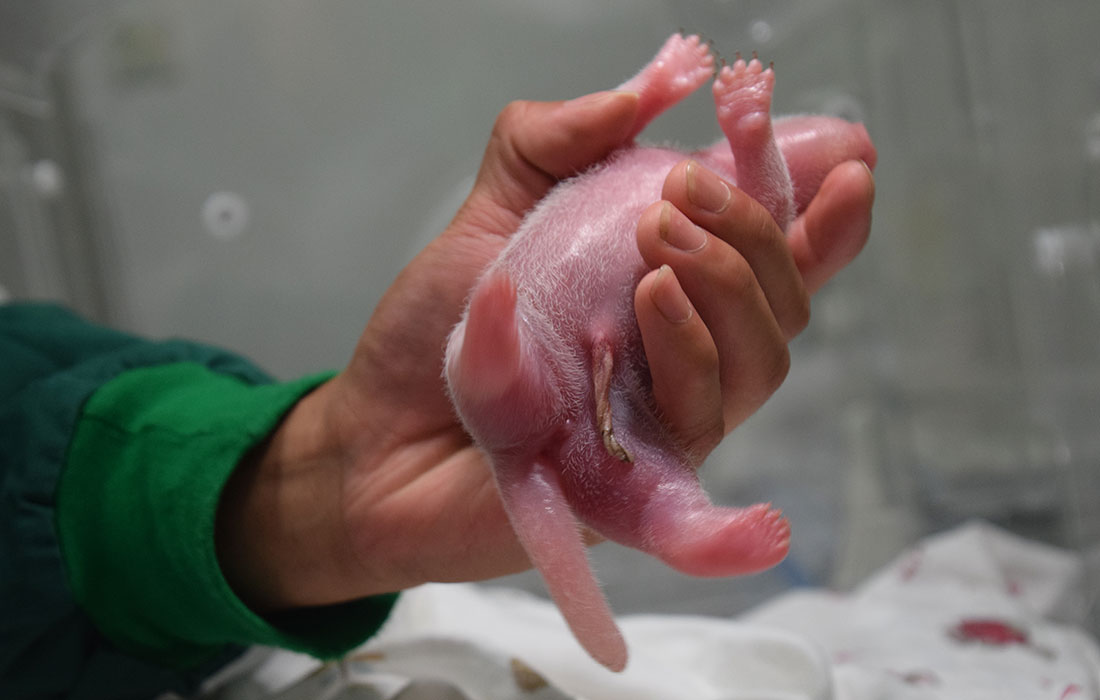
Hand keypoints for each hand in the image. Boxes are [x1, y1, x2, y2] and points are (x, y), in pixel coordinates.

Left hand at [216, 91, 874, 610]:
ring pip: (754, 369)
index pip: (780, 253)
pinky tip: (667, 331)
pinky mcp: (632, 494)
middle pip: (783, 305)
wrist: (374, 430)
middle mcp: (684, 356)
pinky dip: (702, 417)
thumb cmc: (440, 324)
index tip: (840, 150)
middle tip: (679, 194)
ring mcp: (663, 426)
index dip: (822, 206)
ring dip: (718, 296)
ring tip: (652, 260)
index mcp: (669, 287)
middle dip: (751, 235)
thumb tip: (651, 86)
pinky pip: (699, 478)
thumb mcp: (491, 207)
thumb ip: (556, 139)